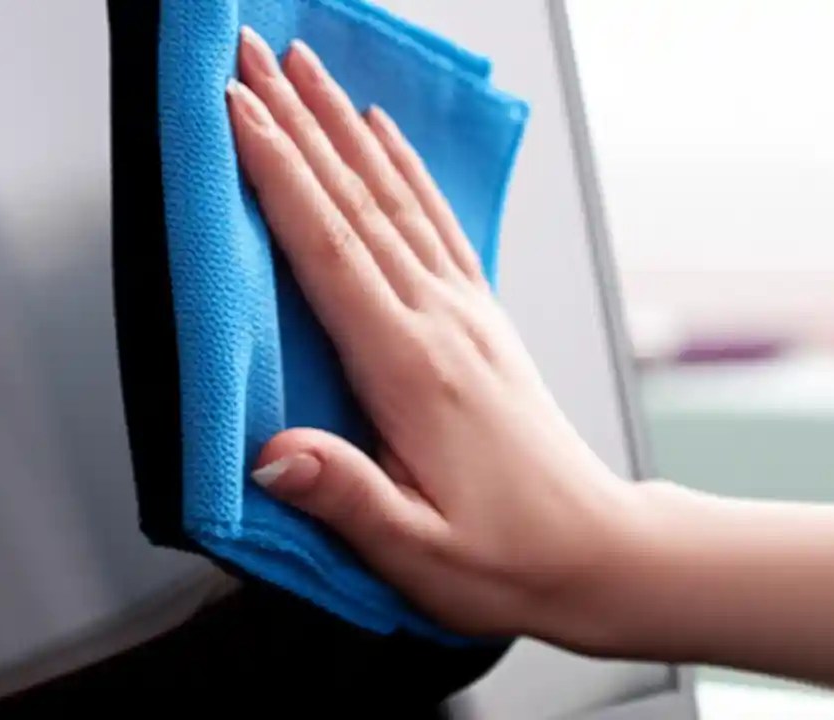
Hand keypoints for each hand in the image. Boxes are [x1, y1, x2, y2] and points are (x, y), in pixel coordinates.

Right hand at [226, 27, 664, 650]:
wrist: (596, 551)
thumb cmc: (508, 557)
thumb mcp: (418, 552)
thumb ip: (345, 497)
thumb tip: (271, 453)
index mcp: (411, 369)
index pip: (329, 251)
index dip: (277, 175)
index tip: (236, 111)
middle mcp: (441, 322)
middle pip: (355, 200)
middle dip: (297, 120)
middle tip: (252, 55)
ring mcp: (465, 312)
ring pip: (394, 197)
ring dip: (344, 126)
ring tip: (306, 69)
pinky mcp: (480, 318)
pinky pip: (437, 222)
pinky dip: (405, 168)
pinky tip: (384, 134)